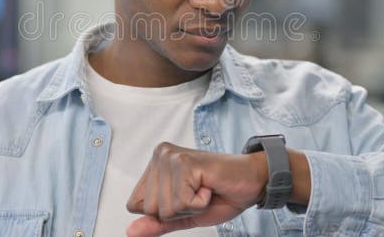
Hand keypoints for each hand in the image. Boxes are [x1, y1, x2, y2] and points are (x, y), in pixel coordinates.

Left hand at [125, 142, 267, 236]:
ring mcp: (171, 156)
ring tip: (204, 189)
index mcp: (155, 165)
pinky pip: (181, 203)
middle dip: (178, 210)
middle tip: (198, 193)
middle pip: (149, 208)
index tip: (187, 197)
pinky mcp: (184, 162)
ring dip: (191, 207)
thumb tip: (131, 232)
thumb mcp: (184, 214)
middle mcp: (160, 155)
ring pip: (165, 208)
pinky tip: (209, 186)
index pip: (135, 205)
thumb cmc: (221, 194)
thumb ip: (157, 223)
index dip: (163, 212)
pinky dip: (200, 203)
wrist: (253, 181)